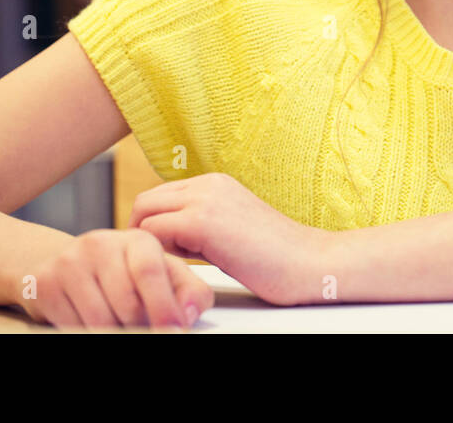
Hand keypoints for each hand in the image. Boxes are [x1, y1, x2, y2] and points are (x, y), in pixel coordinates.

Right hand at [15, 228, 213, 328]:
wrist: (66, 263)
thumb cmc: (124, 272)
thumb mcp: (162, 272)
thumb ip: (187, 289)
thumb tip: (188, 314)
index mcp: (137, 240)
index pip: (149, 271)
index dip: (163, 306)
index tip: (174, 329)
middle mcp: (102, 244)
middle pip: (126, 302)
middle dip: (141, 326)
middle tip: (145, 329)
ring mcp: (71, 263)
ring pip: (100, 319)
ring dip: (116, 331)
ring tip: (122, 324)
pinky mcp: (46, 284)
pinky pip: (74, 325)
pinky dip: (89, 332)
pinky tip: (95, 323)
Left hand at [130, 172, 329, 306]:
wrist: (310, 263)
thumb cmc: (278, 258)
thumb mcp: (233, 228)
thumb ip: (203, 225)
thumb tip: (170, 239)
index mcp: (216, 182)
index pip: (161, 196)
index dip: (154, 225)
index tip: (163, 253)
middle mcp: (208, 183)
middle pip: (146, 201)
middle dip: (142, 233)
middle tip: (158, 264)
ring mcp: (204, 199)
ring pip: (144, 213)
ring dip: (149, 244)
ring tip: (174, 268)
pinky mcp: (201, 222)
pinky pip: (152, 232)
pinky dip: (156, 255)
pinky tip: (182, 271)